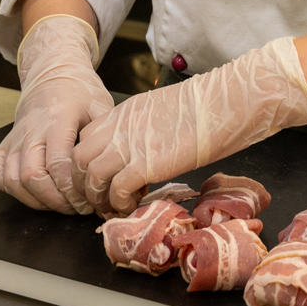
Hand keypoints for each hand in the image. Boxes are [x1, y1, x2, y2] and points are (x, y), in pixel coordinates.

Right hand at [0, 13, 113, 212]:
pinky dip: (6, 187)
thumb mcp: (101, 105)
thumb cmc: (80, 91)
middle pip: (31, 176)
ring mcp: (15, 137)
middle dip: (54, 200)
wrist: (53, 70)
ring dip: (34, 200)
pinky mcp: (5, 143)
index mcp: (58, 119)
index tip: (88, 200)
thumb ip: (107, 134)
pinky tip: (29, 191)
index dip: (71, 189)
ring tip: (58, 203)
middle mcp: (32, 129)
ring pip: (12, 179)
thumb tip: (117, 167)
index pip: (57, 163)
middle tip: (75, 207)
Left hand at [72, 35, 306, 215]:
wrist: (228, 101)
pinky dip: (119, 202)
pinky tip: (134, 204)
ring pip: (90, 175)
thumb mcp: (164, 111)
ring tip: (116, 205)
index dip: (89, 163)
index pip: (85, 138)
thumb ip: (144, 128)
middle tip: (102, 197)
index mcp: (125, 112)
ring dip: (99, 196)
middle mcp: (120, 126)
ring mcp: (130, 144)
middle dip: (85, 182)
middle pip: (78, 157)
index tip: (102, 179)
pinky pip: (115, 189)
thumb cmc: (208, 106)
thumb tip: (143, 149)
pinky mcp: (146, 163)